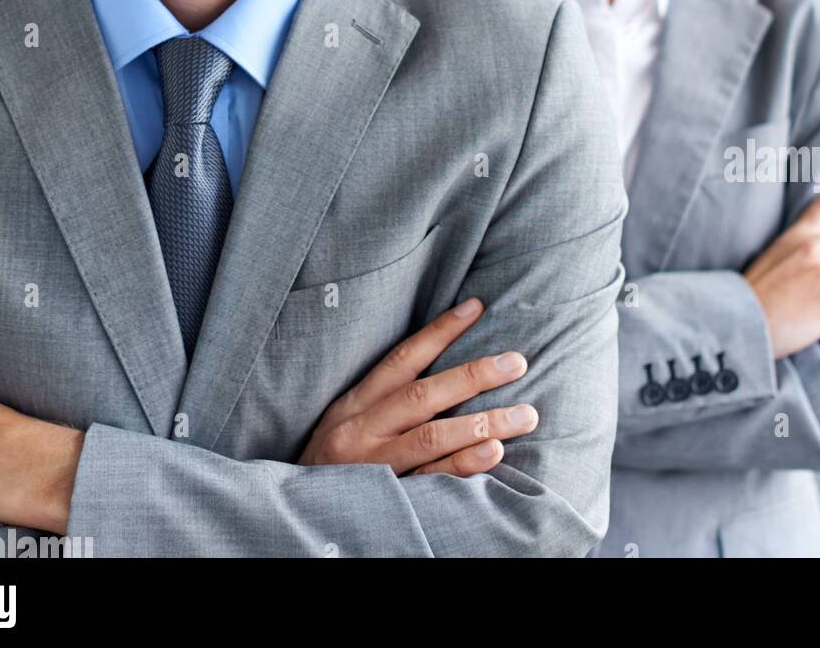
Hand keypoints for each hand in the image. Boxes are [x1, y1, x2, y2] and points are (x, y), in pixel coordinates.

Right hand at [298, 298, 537, 476]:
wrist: (294, 513)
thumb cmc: (330, 463)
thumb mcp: (347, 421)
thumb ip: (386, 400)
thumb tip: (445, 371)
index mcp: (357, 403)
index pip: (403, 358)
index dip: (441, 331)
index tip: (477, 307)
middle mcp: (363, 429)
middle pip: (424, 395)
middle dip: (474, 376)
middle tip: (517, 362)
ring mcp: (375, 465)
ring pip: (433, 437)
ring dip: (484, 423)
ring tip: (525, 415)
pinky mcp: (386, 499)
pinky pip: (431, 480)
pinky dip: (464, 465)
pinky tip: (494, 454)